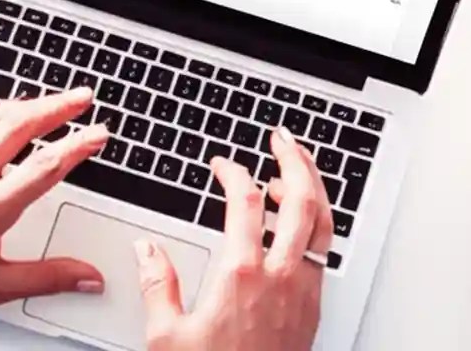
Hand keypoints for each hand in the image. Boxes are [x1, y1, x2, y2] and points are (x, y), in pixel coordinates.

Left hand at [0, 88, 109, 347]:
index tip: (98, 133)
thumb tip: (86, 276)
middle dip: (56, 107)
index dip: (76, 146)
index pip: (41, 167)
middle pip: (18, 127)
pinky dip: (0, 114)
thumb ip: (47, 278)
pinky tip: (9, 115)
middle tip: (84, 98)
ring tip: (55, 98)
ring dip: (29, 104)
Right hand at [136, 127, 331, 350]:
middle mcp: (280, 278)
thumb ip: (156, 285)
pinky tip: (303, 222)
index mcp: (241, 276)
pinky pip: (326, 252)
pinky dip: (318, 222)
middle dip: (294, 160)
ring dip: (314, 187)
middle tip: (282, 139)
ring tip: (296, 169)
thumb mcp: (166, 338)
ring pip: (324, 224)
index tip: (223, 165)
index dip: (234, 172)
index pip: (245, 202)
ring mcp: (303, 292)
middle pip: (301, 200)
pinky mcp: (314, 309)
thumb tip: (145, 249)